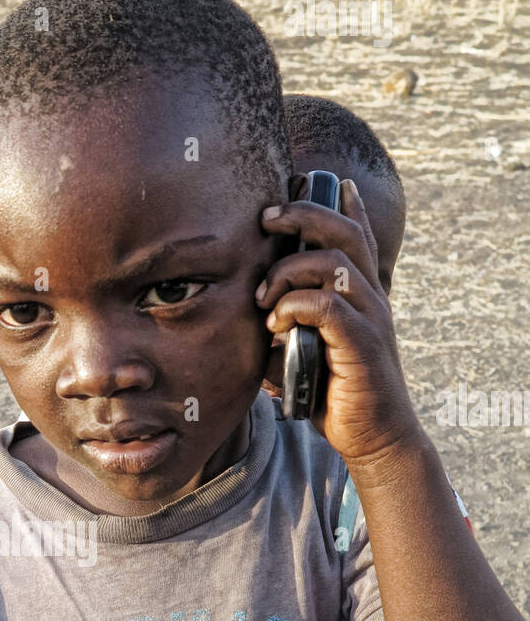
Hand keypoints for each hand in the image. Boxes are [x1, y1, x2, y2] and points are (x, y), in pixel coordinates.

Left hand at [255, 180, 423, 465]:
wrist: (373, 437)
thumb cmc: (335, 393)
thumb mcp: (303, 350)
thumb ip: (285, 325)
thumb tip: (248, 312)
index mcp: (360, 291)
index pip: (355, 229)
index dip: (333, 199)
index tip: (298, 183)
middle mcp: (370, 295)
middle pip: (344, 230)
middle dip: (301, 214)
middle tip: (265, 219)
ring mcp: (370, 318)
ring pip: (333, 263)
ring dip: (287, 272)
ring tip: (263, 298)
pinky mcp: (362, 344)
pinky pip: (326, 305)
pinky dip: (293, 307)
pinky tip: (276, 326)